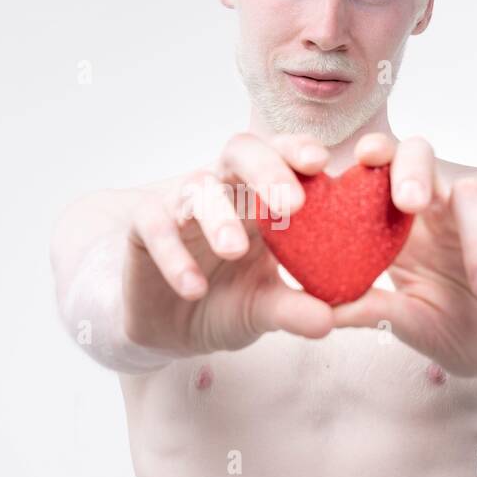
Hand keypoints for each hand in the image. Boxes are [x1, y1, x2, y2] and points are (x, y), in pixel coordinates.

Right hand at [122, 132, 334, 356]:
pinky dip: (174, 254)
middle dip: (267, 169)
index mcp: (260, 197)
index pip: (283, 157)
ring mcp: (179, 203)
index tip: (326, 163)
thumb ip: (295, 309)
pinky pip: (155, 226)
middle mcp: (222, 189)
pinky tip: (194, 287)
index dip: (301, 152)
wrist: (166, 326)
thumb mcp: (264, 310)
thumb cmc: (223, 301)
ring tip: (235, 251)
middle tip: (292, 201)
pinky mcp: (143, 227)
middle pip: (241, 150)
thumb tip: (332, 321)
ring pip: (197, 185)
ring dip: (218, 215)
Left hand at [330, 134, 476, 380]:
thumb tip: (323, 313)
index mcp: (399, 228)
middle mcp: (434, 212)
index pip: (377, 175)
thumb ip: (376, 313)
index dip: (370, 157)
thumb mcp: (413, 326)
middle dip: (413, 169)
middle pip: (419, 155)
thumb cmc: (457, 333)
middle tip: (412, 202)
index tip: (361, 158)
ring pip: (472, 193)